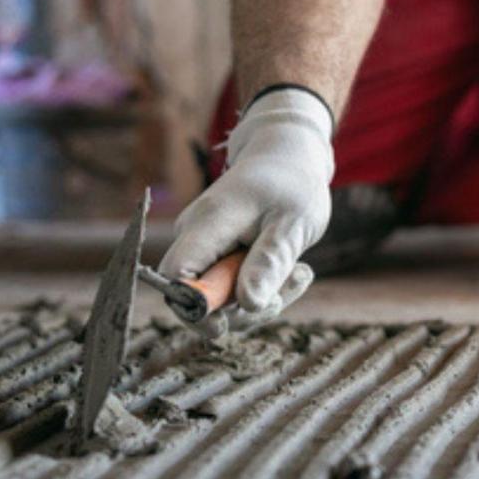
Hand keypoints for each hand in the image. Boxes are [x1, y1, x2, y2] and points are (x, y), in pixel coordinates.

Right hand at [159, 88, 334, 331]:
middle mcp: (195, 237)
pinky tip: (295, 270)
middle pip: (199, 298)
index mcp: (207, 224)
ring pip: (221, 299)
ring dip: (264, 298)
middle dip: (244, 309)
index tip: (230, 320)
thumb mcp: (293, 224)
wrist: (288, 158)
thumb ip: (269, 262)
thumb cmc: (292, 186)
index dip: (195, 308)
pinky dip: (264, 288)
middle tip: (291, 287)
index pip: (177, 276)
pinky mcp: (218, 257)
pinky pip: (233, 289)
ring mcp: (204, 248)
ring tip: (301, 272)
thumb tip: (249, 304)